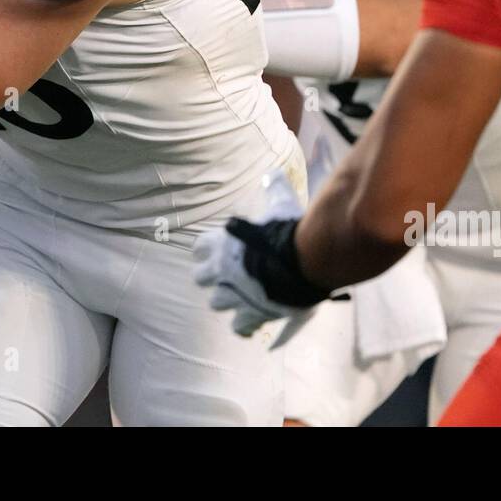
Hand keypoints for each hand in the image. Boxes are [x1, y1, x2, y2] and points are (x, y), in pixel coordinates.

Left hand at [193, 170, 332, 341]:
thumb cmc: (288, 230)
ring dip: (229, 301)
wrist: (301, 263)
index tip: (215, 250)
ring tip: (244, 296)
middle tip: (229, 276)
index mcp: (221, 244)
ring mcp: (234, 295)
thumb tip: (273, 174)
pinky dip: (246, 326)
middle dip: (213, 278)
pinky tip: (254, 322)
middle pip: (201, 279)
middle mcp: (221, 271)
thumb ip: (274, 189)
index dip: (206, 249)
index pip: (199, 248)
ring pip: (217, 304)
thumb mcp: (280, 204)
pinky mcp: (250, 314)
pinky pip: (240, 327)